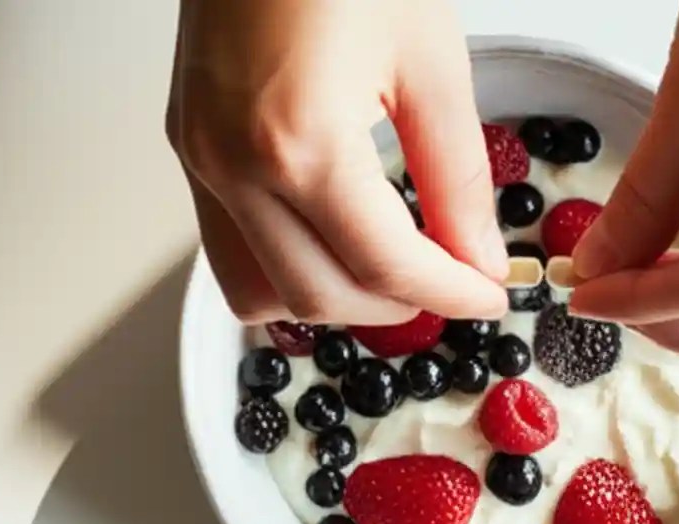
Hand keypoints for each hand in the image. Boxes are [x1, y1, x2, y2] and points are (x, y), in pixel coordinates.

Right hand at [166, 0, 508, 324]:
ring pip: (260, 294)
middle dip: (399, 305)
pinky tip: (337, 234)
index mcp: (299, 141)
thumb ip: (458, 178)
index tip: (489, 295)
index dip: (450, 294)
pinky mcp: (189, 148)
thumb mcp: (431, 63)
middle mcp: (233, 164)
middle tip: (451, 279)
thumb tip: (477, 257)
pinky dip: (289, 264)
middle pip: (320, 298)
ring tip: (392, 265)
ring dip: (334, 297)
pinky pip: (231, 250)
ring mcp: (200, 160)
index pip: (384, 267)